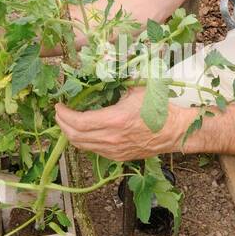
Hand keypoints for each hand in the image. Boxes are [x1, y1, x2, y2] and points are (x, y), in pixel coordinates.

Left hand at [55, 87, 191, 161]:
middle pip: (75, 137)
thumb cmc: (158, 108)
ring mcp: (114, 151)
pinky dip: (84, 141)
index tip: (58, 106)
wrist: (176, 131)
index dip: (63, 115)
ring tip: (67, 122)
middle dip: (62, 124)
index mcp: (114, 120)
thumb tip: (97, 78)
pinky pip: (94, 150)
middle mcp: (111, 139)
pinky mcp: (119, 157)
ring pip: (82, 146)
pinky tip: (84, 132)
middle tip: (59, 113)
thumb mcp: (135, 90)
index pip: (78, 122)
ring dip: (71, 134)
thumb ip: (114, 87)